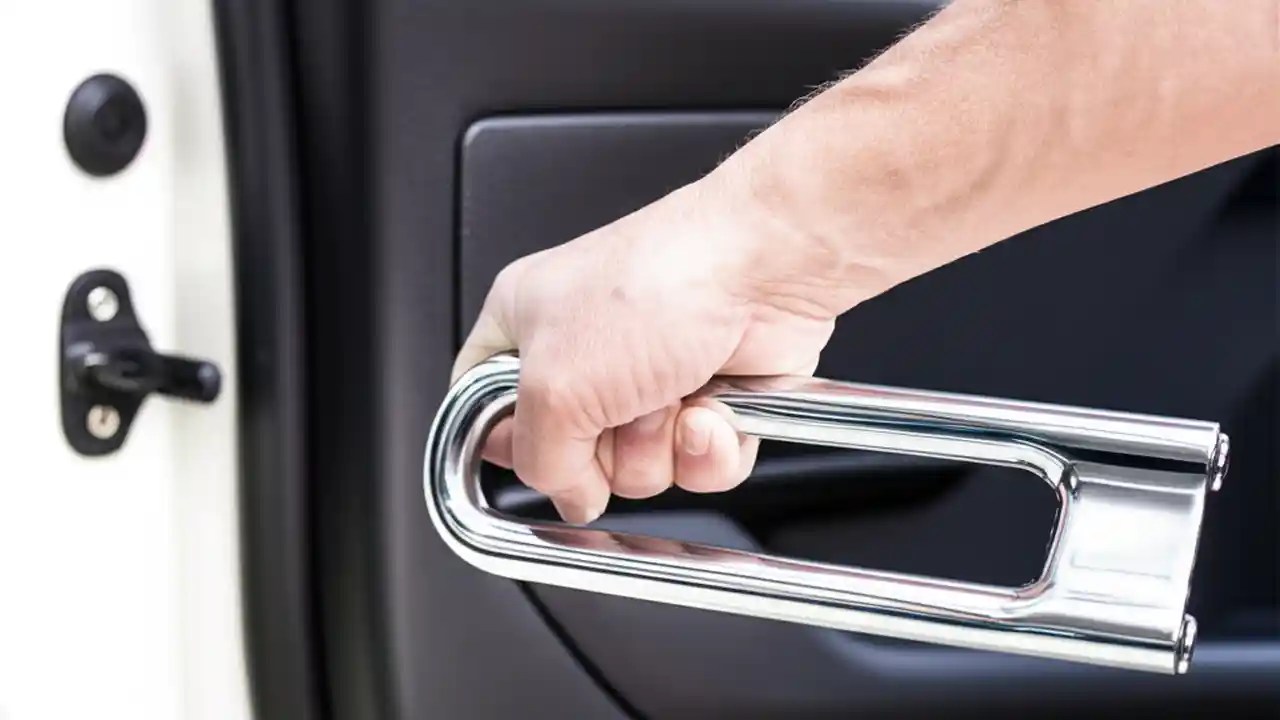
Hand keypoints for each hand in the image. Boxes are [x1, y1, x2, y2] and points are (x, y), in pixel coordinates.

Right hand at [453, 172, 835, 523]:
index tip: (537, 451)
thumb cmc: (657, 282)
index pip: (488, 408)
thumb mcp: (554, 385)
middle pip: (572, 457)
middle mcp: (586, 352)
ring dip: (661, 447)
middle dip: (606, 450)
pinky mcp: (708, 397)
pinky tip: (714, 404)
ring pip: (640, 469)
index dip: (508, 444)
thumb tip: (567, 495)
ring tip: (674, 392)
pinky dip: (710, 447)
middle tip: (619, 404)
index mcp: (524, 325)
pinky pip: (696, 467)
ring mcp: (649, 377)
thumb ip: (538, 457)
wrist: (764, 266)